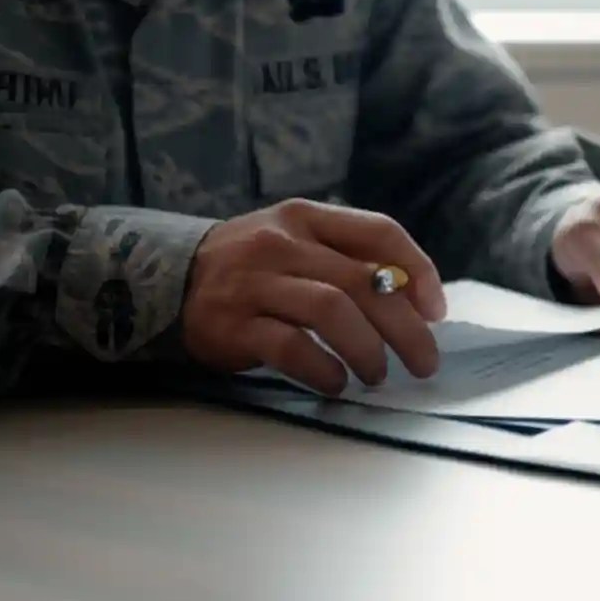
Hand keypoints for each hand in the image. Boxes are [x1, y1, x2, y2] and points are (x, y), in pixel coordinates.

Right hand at [182, 199, 446, 393]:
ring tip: (376, 375)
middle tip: (423, 363)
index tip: (436, 312)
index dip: (419, 271)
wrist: (163, 278)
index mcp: (307, 217)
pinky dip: (322, 369)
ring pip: (331, 311)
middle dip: (405, 328)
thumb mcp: (297, 244)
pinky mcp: (231, 324)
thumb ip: (347, 261)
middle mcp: (282, 243)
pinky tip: (335, 383)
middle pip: (362, 282)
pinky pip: (290, 347)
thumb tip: (416, 304)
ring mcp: (254, 282)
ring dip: (367, 350)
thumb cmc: (252, 270)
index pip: (380, 232)